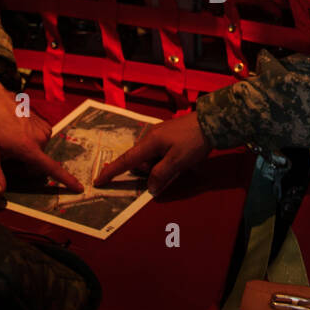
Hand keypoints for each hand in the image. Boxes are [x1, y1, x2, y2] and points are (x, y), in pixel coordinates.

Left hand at [0, 80, 81, 196]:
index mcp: (30, 148)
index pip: (52, 168)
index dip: (66, 180)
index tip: (79, 188)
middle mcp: (41, 140)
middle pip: (38, 165)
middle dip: (25, 167)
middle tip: (7, 158)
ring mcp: (44, 131)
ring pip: (39, 154)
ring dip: (28, 155)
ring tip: (11, 144)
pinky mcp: (45, 125)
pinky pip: (40, 143)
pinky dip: (31, 145)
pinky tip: (18, 136)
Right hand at [94, 111, 210, 194]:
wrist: (211, 122)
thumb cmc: (193, 141)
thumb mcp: (177, 162)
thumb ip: (160, 175)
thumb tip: (150, 187)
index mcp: (149, 142)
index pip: (126, 160)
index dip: (111, 172)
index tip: (98, 180)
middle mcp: (150, 137)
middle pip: (140, 161)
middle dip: (150, 170)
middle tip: (171, 169)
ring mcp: (158, 134)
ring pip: (150, 158)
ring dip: (159, 165)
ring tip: (179, 162)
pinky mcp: (166, 135)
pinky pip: (158, 152)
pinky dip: (164, 159)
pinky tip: (179, 157)